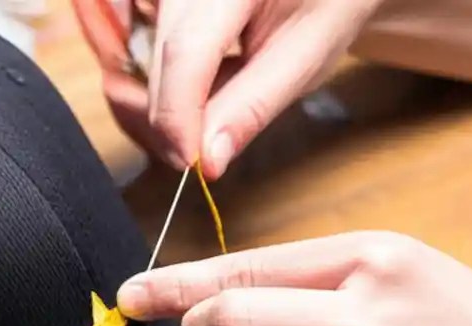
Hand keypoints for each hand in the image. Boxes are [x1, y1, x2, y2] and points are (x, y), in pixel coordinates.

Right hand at [72, 0, 386, 176]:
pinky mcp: (158, 7)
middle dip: (174, 121)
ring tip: (213, 121)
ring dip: (169, 110)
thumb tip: (207, 160)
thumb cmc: (326, 2)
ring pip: (145, 64)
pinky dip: (167, 93)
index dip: (178, 114)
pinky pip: (145, 58)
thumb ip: (253, 106)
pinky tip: (201, 99)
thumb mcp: (308, 54)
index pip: (184, 50)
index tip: (190, 164)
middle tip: (204, 160)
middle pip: (159, 60)